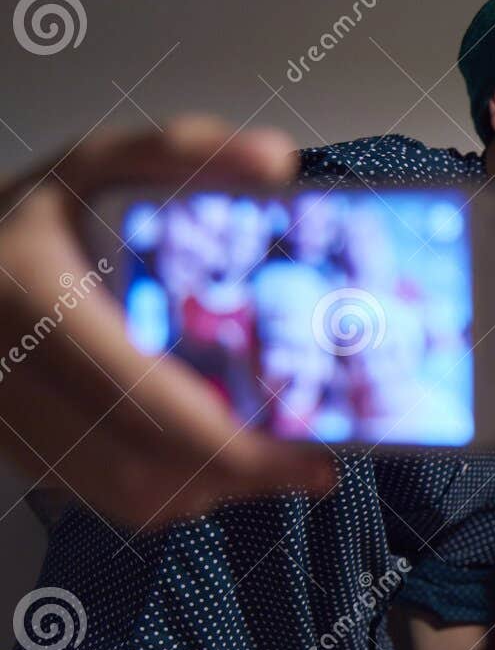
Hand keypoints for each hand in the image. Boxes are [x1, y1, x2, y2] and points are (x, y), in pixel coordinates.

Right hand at [0, 117, 334, 526]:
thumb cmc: (35, 221)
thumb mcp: (99, 166)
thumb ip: (185, 153)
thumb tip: (278, 161)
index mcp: (28, 292)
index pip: (138, 393)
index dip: (230, 441)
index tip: (307, 456)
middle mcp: (5, 369)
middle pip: (139, 463)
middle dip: (237, 474)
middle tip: (309, 466)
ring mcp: (3, 421)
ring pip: (125, 493)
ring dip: (211, 486)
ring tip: (270, 459)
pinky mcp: (15, 454)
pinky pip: (105, 496)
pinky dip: (173, 487)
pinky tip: (212, 458)